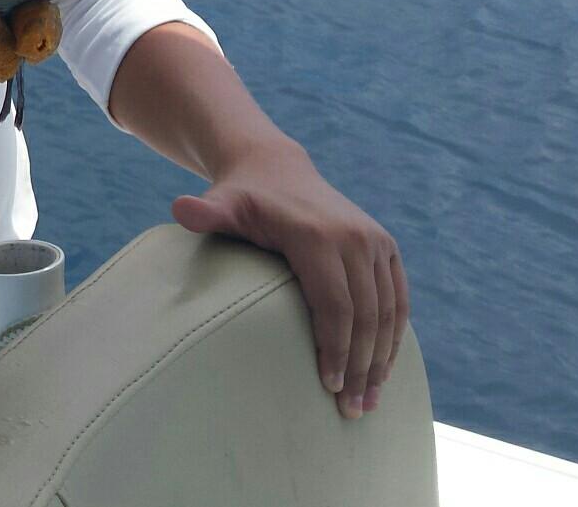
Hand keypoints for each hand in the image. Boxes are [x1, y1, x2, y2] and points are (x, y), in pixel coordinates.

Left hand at [172, 144, 407, 419]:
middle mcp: (355, 238)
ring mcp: (375, 242)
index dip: (335, 348)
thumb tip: (178, 209)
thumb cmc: (242, 197)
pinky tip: (383, 369)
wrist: (276, 168)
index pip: (334, 304)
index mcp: (318, 236)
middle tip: (350, 410)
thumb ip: (205, 213)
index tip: (328, 387)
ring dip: (382, 359)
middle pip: (365, 315)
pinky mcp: (386, 248)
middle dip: (360, 366)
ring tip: (369, 401)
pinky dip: (394, 336)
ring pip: (388, 312)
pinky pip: (398, 299)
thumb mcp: (222, 203)